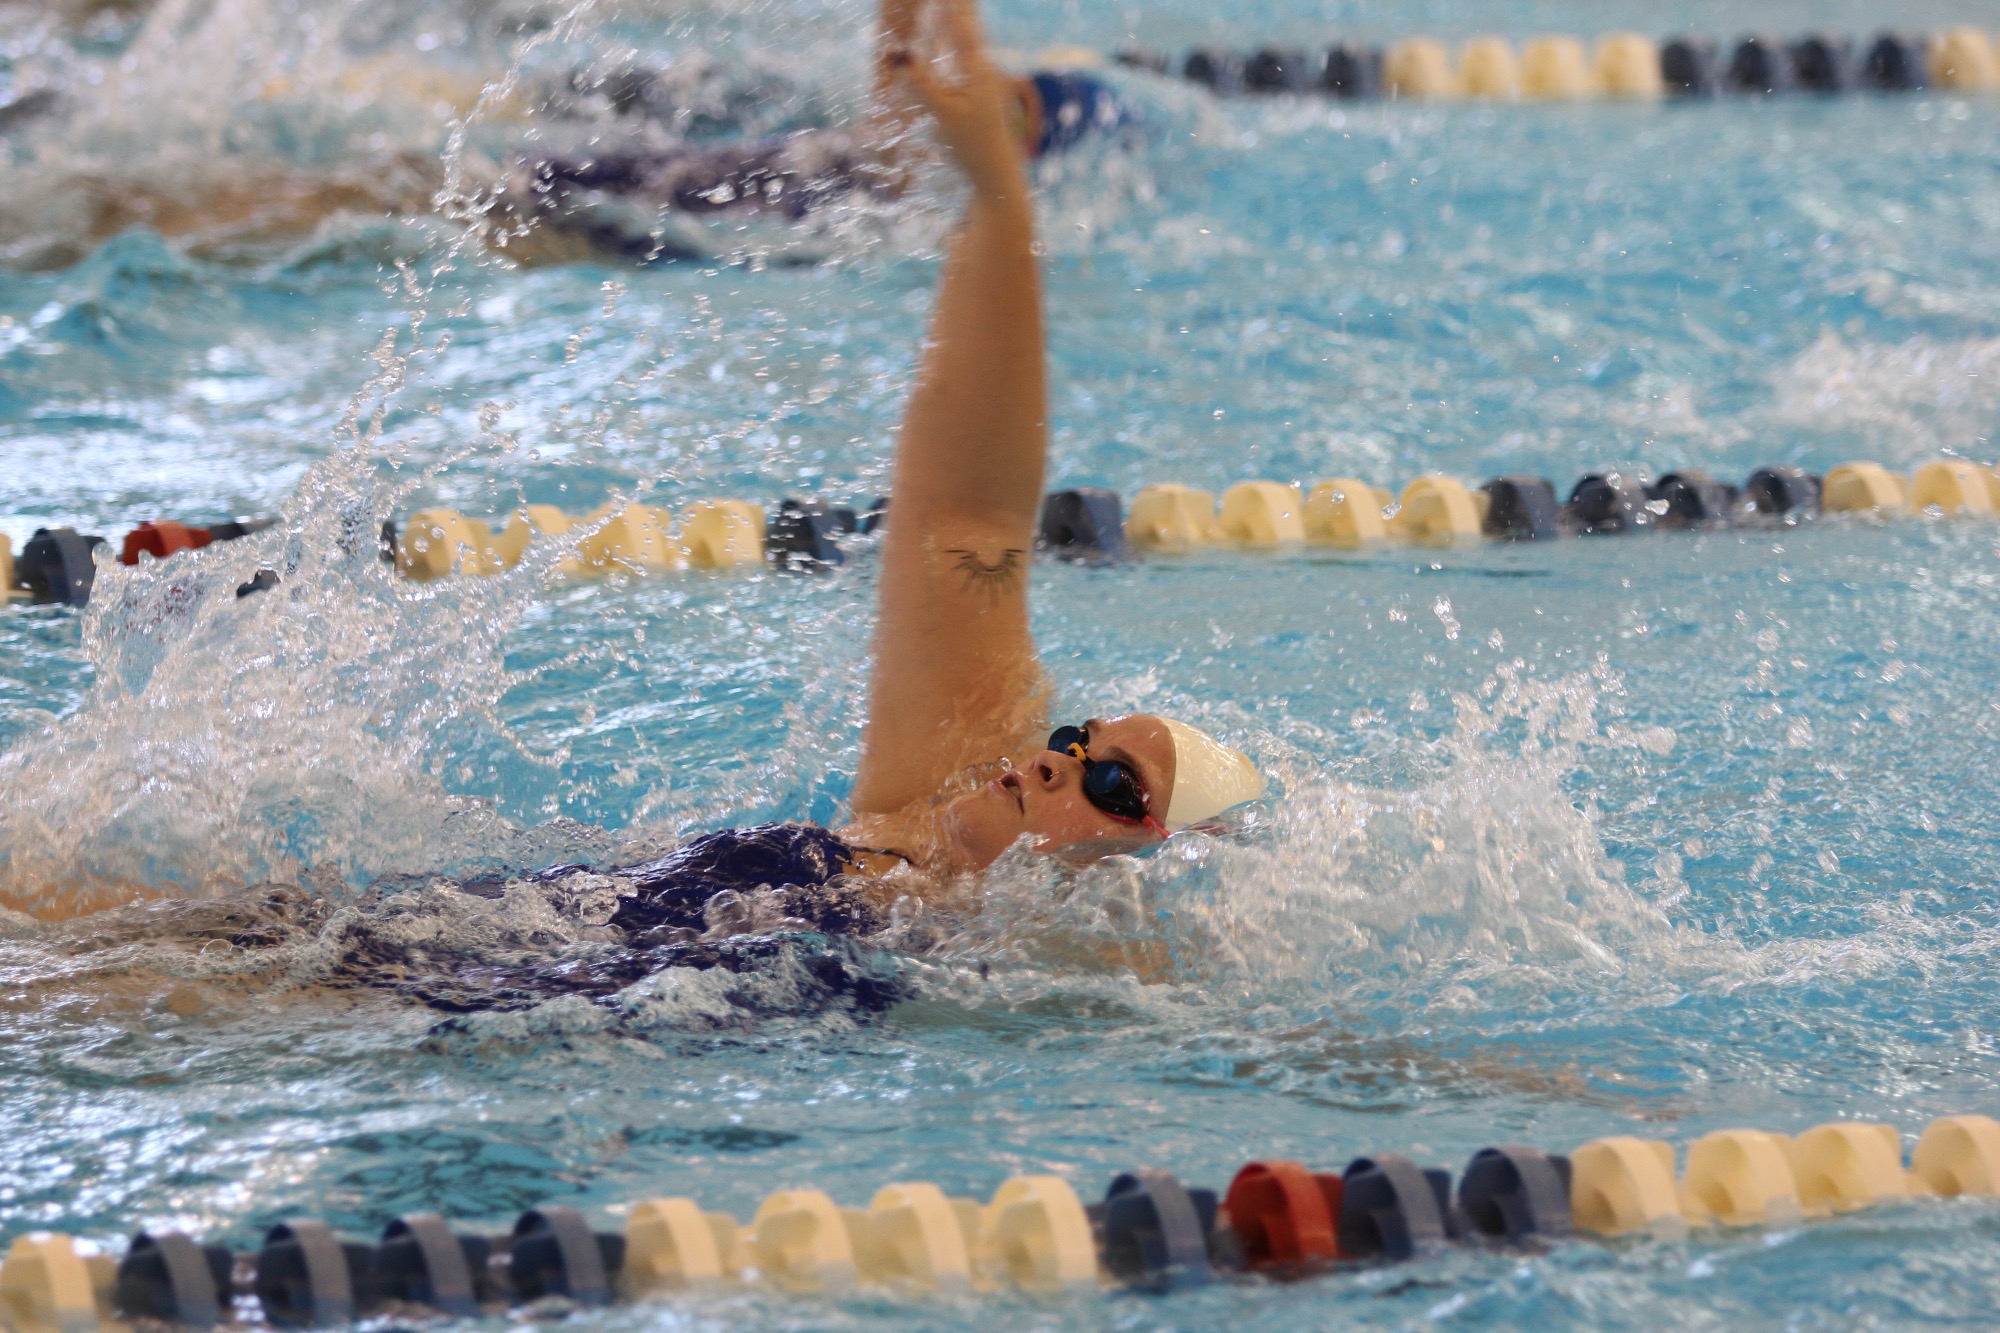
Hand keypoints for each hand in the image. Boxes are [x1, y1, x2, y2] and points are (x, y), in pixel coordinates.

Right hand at [888, 0, 1028, 203]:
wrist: (996, 177)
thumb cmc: (971, 147)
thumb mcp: (942, 114)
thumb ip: (920, 84)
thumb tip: (897, 55)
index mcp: (977, 68)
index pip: (960, 26)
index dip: (950, 7)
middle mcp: (984, 69)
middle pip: (965, 29)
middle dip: (956, 11)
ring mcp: (983, 81)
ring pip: (965, 43)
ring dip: (954, 24)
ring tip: (949, 5)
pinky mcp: (979, 94)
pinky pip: (964, 59)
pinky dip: (954, 42)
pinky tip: (951, 38)